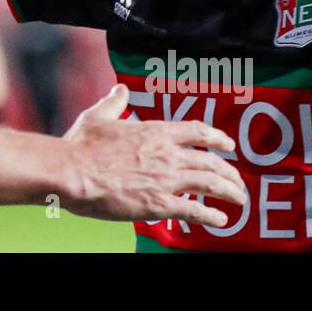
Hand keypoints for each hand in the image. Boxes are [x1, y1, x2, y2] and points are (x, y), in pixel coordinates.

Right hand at [60, 84, 245, 226]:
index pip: (197, 132)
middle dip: (229, 172)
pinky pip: (194, 210)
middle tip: (237, 181)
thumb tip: (120, 90)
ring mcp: (166, 179)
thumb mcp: (98, 116)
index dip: (218, 138)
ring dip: (229, 192)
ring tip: (239, 199)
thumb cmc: (82, 145)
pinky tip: (221, 220)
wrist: (73, 171)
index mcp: (156, 132)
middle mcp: (167, 154)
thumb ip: (114, 103)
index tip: (229, 145)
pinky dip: (211, 216)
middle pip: (211, 161)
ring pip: (210, 184)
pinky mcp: (158, 204)